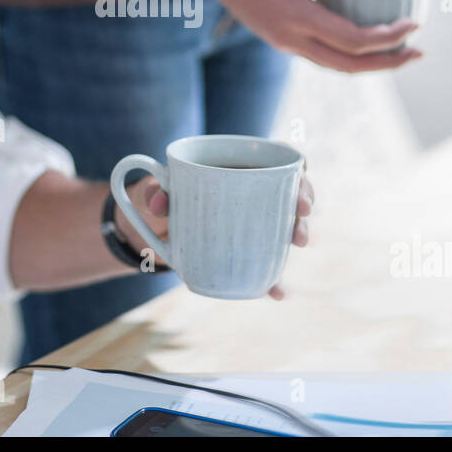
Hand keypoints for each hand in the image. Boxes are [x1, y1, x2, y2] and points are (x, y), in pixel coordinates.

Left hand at [116, 170, 313, 299]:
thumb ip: (153, 192)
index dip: (296, 169)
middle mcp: (252, 191)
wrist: (147, 229)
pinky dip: (273, 278)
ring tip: (298, 243)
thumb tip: (159, 203)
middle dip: (304, 201)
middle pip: (291, 189)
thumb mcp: (152, 192)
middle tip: (300, 216)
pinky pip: (265, 262)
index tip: (299, 181)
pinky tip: (277, 291)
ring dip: (298, 232)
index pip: (278, 161)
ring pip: (286, 223)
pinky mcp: (245, 250)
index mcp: (237, 167)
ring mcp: (252, 221)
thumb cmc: (156, 199)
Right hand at [197, 0, 421, 73]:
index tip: (415, 21)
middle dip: (388, 62)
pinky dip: (351, 54)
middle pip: (349, 65)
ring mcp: (285, 43)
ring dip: (371, 63)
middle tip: (420, 52)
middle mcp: (290, 40)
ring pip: (336, 65)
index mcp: (295, 18)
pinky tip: (368, 41)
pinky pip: (324, 55)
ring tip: (401, 52)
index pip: (353, 41)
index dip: (389, 37)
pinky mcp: (282, 39)